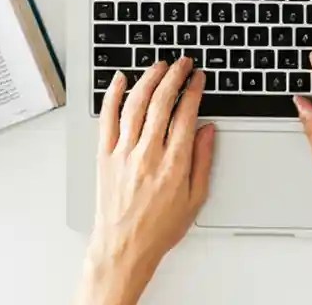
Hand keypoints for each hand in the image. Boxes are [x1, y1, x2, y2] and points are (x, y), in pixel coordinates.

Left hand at [76, 57, 214, 304]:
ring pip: (136, 104)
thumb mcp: (195, 199)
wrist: (123, 247)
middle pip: (162, 102)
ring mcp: (123, 153)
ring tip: (159, 66)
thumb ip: (202, 161)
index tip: (198, 78)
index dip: (194, 90)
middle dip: (174, 76)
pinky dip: (113, 95)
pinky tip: (120, 80)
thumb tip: (207, 131)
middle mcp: (148, 154)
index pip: (186, 114)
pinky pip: (107, 118)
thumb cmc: (159, 228)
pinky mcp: (104, 155)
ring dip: (149, 79)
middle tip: (182, 64)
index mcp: (174, 164)